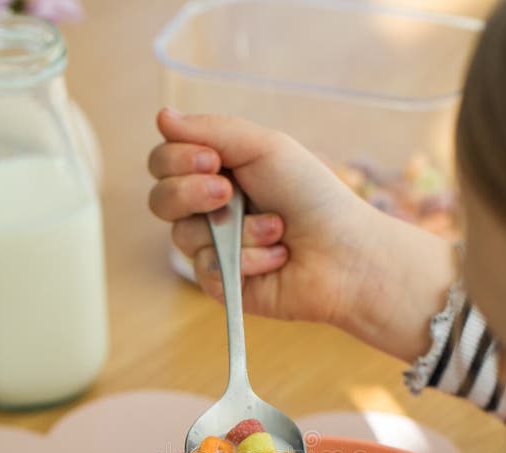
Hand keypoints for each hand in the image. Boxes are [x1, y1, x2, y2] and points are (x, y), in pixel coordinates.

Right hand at [148, 110, 455, 361]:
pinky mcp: (223, 285)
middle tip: (228, 193)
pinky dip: (249, 259)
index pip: (163, 162)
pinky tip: (278, 258)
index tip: (212, 160)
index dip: (176, 160)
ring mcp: (214, 249)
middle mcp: (209, 210)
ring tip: (277, 229)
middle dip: (190, 193)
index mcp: (216, 172)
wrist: (345, 252)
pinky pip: (208, 270)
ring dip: (238, 229)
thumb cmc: (313, 196)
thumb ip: (212, 131)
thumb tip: (160, 115)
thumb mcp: (265, 148)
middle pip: (160, 200)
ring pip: (184, 236)